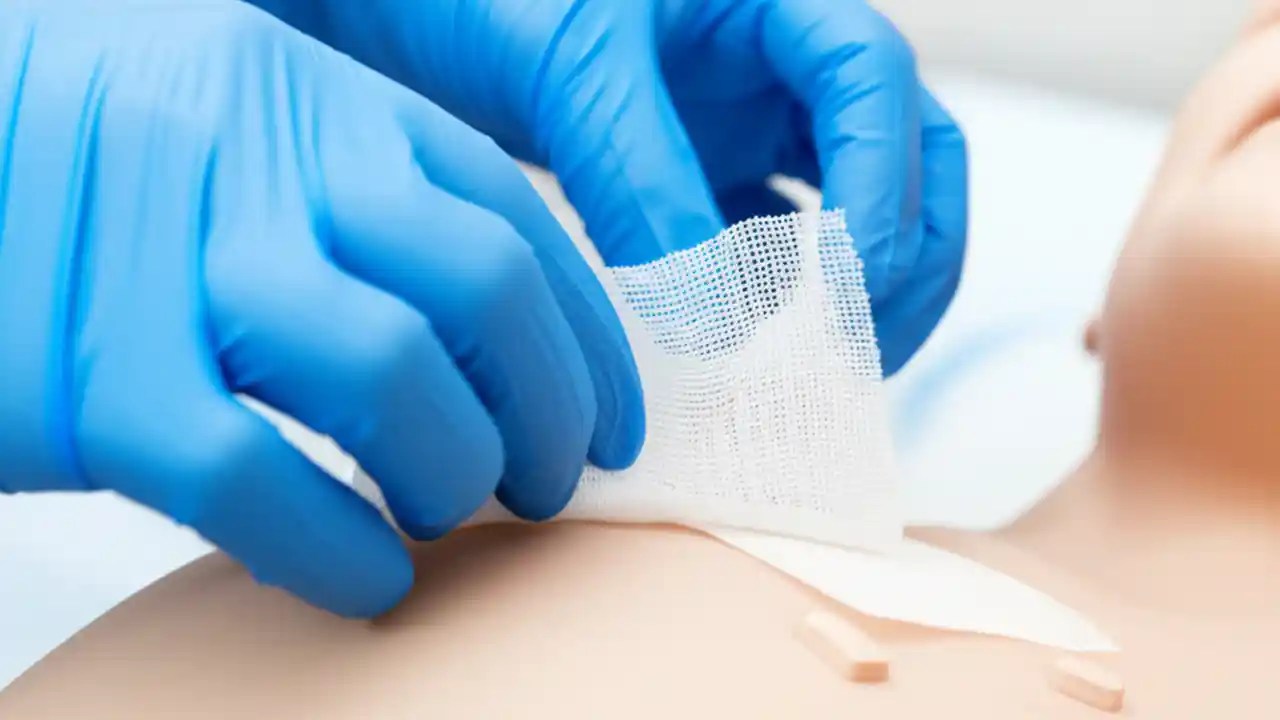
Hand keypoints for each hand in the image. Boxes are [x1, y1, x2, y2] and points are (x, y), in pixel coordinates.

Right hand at [0, 0, 642, 616]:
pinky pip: (261, 482)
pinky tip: (368, 577)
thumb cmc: (74, 171)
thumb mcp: (222, 129)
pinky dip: (338, 549)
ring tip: (447, 515)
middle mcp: (255, 162)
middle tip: (545, 483)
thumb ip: (340, 199)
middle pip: (480, 290)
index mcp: (307, 101)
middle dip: (549, 408)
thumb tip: (475, 341)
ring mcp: (172, 266)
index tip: (613, 423)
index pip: (505, 215)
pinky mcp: (90, 382)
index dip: (586, 336)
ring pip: (392, 378)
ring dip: (453, 472)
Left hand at [256, 0, 967, 373]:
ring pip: (849, 210)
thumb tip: (711, 316)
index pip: (872, 75)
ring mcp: (738, 128)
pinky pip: (762, 252)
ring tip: (817, 372)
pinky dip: (771, 308)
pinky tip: (741, 359)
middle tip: (862, 346)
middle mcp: (769, 65)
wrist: (393, 13)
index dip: (886, 176)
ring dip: (854, 293)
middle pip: (908, 152)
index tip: (850, 275)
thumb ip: (639, 172)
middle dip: (906, 250)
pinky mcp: (696, 183)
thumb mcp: (566, 65)